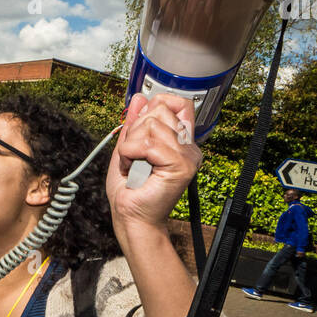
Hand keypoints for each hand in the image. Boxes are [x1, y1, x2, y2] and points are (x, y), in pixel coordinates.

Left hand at [106, 93, 201, 245]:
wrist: (131, 217)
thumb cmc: (130, 190)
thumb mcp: (128, 147)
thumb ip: (134, 124)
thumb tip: (139, 99)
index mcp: (180, 142)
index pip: (179, 103)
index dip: (157, 105)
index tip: (142, 125)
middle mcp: (189, 147)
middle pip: (159, 110)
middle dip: (136, 130)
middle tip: (135, 156)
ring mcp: (188, 156)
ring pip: (151, 124)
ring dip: (131, 145)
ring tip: (135, 165)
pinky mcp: (181, 166)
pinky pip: (147, 144)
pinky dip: (130, 154)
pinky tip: (134, 169)